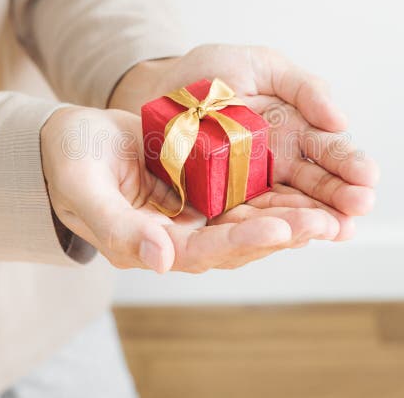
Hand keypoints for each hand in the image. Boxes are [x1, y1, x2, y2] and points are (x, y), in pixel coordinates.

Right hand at [40, 106, 348, 272]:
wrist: (71, 142)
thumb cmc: (69, 163)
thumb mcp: (83, 189)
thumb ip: (116, 227)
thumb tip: (159, 262)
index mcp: (151, 244)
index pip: (203, 250)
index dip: (243, 240)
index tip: (281, 227)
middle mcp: (179, 236)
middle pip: (239, 240)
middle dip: (284, 231)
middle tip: (328, 222)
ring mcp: (194, 214)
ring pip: (250, 220)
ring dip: (291, 217)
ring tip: (334, 213)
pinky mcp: (203, 189)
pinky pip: (246, 196)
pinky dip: (278, 194)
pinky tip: (310, 189)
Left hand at [109, 44, 379, 240]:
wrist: (155, 88)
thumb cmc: (210, 72)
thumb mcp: (262, 65)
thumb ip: (303, 87)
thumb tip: (341, 120)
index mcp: (295, 128)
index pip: (329, 150)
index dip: (349, 163)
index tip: (368, 177)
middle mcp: (279, 162)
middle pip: (315, 184)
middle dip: (340, 195)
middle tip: (361, 205)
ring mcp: (250, 185)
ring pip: (288, 207)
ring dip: (315, 219)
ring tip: (340, 230)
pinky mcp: (220, 202)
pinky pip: (247, 219)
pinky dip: (269, 229)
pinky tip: (292, 237)